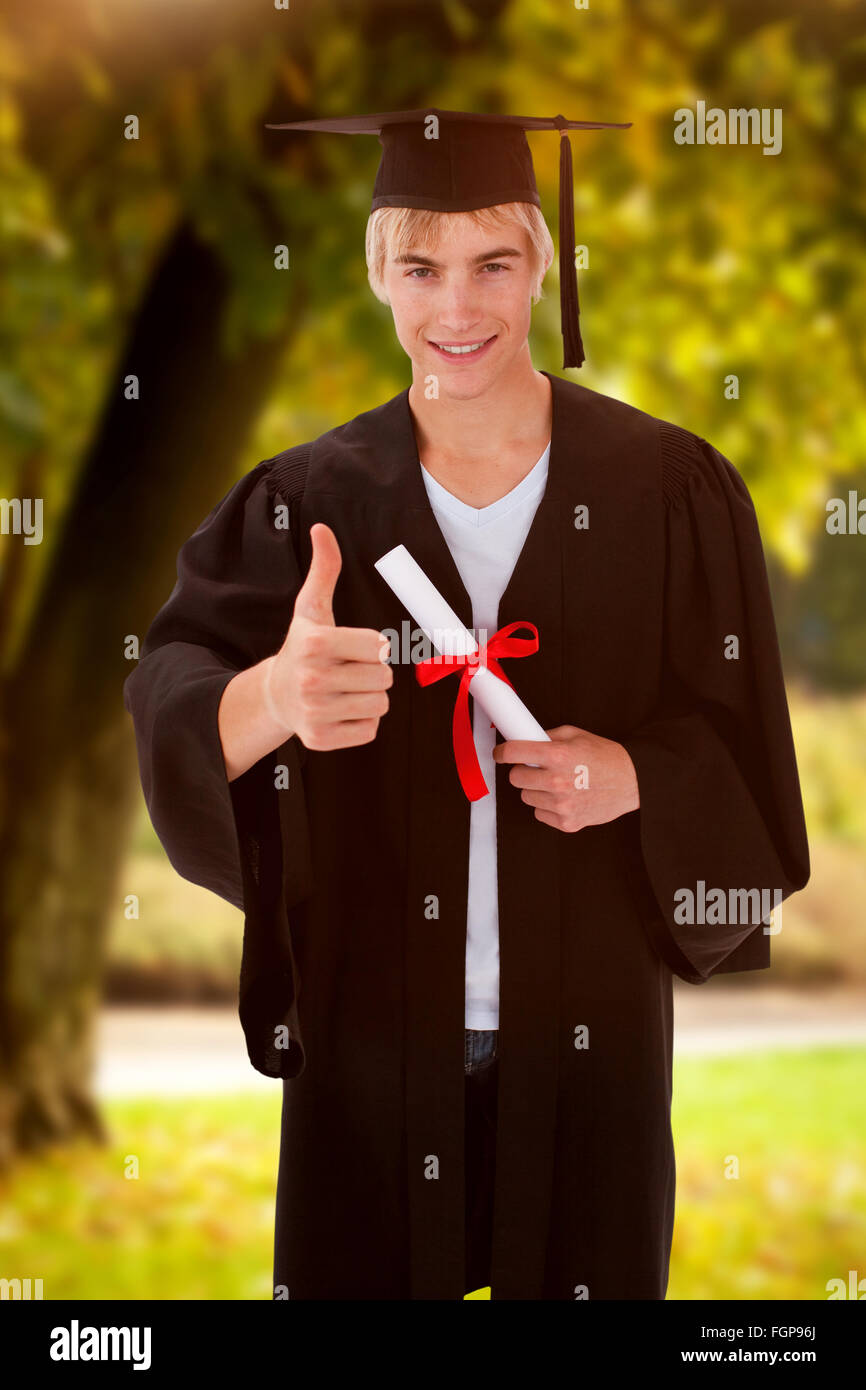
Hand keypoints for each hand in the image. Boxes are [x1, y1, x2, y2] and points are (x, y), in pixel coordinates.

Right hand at [265, 523, 392, 750]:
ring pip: (379, 705)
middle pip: (384, 678)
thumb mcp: (311, 608)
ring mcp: (315, 712)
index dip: (372, 647)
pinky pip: (369, 730)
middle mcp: (312, 679)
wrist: (275, 695)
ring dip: (369, 698)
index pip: (380, 647)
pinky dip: (361, 722)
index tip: (352, 648)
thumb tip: (322, 529)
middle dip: (373, 673)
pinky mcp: (320, 739)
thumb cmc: (302, 647)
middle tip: (348, 671)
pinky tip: (340, 711)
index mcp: (315, 644)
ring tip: (345, 690)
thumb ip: (324, 569)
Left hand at [492, 724, 639, 832]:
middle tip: (536, 769)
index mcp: (558, 755)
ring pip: (526, 797)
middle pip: (515, 778)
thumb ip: (547, 736)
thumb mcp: (576, 735)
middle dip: (522, 771)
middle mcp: (558, 781)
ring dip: (535, 790)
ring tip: (556, 784)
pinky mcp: (567, 822)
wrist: (633, 781)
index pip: (514, 753)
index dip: (503, 752)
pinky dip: (547, 807)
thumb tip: (524, 739)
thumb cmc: (606, 757)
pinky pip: (540, 814)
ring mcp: (562, 805)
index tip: (500, 754)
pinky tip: (564, 798)